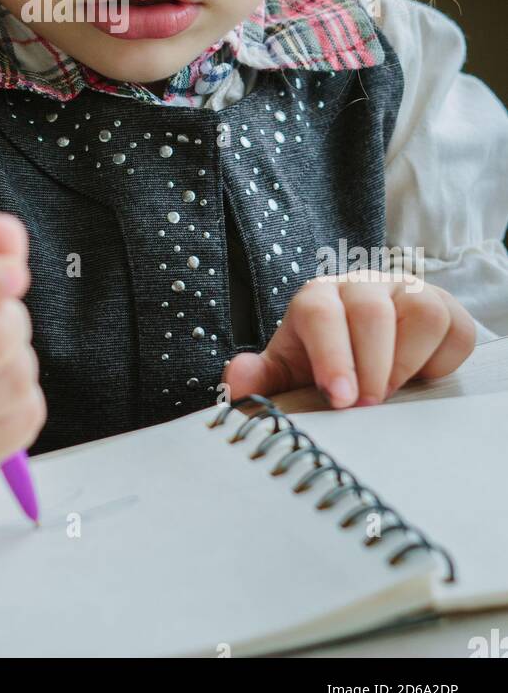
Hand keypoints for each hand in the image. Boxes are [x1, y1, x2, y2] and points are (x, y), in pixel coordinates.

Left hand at [222, 271, 476, 407]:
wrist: (360, 349)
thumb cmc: (320, 362)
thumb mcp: (287, 372)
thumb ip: (261, 379)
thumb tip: (237, 379)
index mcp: (317, 298)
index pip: (320, 313)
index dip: (331, 356)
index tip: (340, 398)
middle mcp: (361, 286)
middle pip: (371, 311)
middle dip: (371, 366)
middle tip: (367, 406)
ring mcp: (406, 292)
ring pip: (422, 312)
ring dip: (408, 362)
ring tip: (391, 391)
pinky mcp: (444, 307)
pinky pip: (456, 328)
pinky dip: (442, 361)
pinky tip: (419, 379)